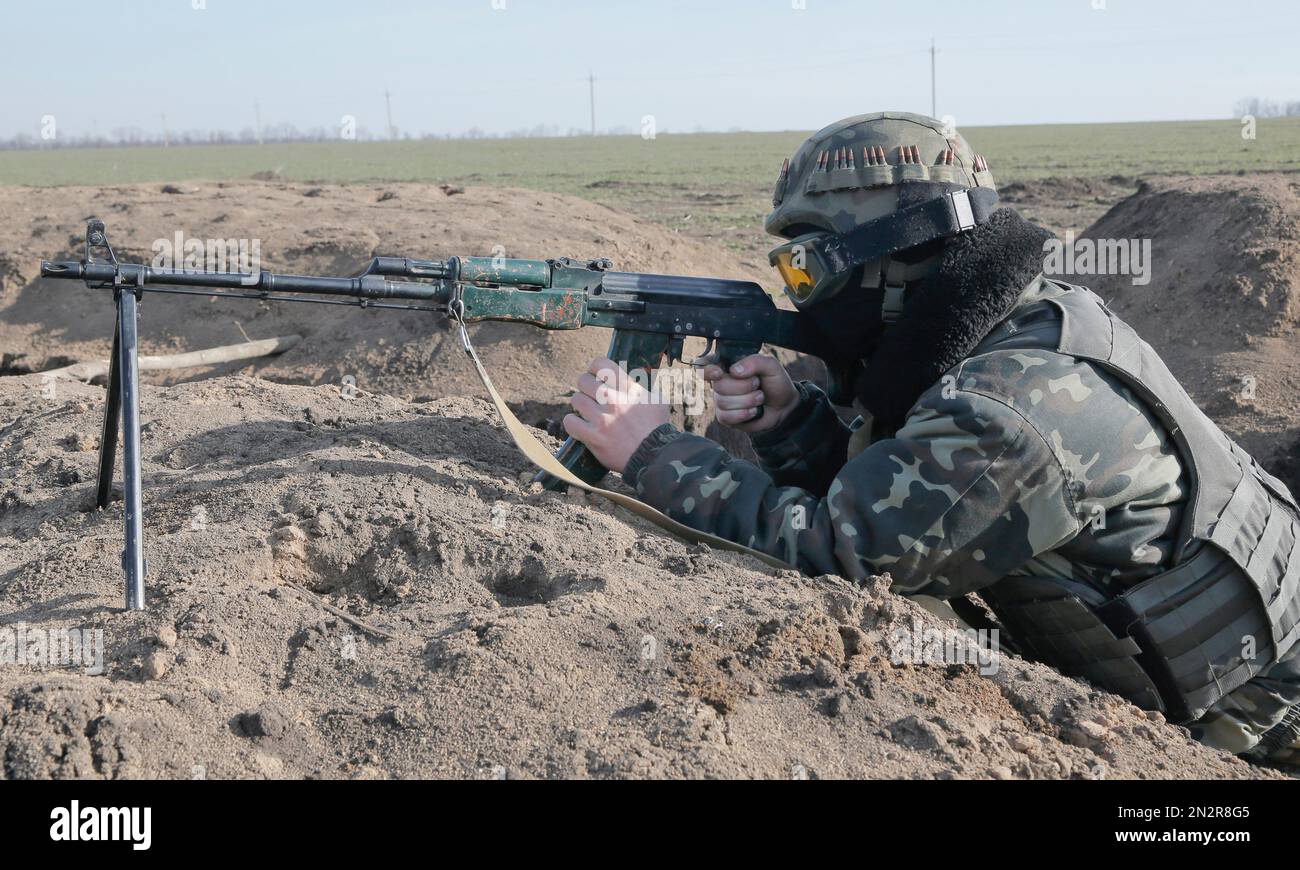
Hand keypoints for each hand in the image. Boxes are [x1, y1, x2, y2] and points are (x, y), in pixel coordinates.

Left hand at [563, 357, 671, 473]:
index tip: (595, 376)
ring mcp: (602, 419)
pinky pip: (570, 422)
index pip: (601, 364)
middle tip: (590, 395)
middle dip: (585, 387)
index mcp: (629, 388)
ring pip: (576, 400)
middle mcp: (614, 400)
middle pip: (583, 380)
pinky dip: (572, 424)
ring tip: (587, 412)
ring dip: (580, 405)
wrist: (654, 455)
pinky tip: (580, 426)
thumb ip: (640, 388)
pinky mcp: (593, 437)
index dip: (594, 368)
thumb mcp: (657, 400)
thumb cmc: (657, 428)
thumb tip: (631, 380)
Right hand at [701, 353, 798, 433]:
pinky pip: (726, 416)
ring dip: (747, 401)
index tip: (719, 373)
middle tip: (757, 385)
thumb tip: (734, 371)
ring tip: (759, 398)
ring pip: (723, 402)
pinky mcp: (725, 417)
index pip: (705, 364)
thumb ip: (754, 361)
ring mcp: (721, 400)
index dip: (707, 369)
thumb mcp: (771, 366)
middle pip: (719, 385)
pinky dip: (744, 414)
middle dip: (743, 387)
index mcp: (729, 365)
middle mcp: (722, 382)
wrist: (784, 406)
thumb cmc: (775, 383)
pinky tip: (753, 411)